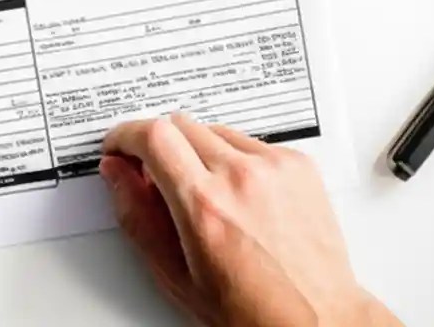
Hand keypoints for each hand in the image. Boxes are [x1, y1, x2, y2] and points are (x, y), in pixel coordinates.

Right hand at [101, 114, 400, 326]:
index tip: (120, 145)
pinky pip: (250, 142)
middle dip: (158, 145)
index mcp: (205, 205)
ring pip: (215, 129)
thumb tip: (117, 173)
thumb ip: (137, 215)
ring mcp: (275, 166)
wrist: (316, 317)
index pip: (153, 136)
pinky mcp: (299, 164)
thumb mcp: (175, 274)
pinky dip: (235, 159)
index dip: (125, 135)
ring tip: (205, 194)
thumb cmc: (250, 311)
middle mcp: (241, 176)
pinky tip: (239, 195)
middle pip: (180, 125)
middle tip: (156, 175)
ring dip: (197, 151)